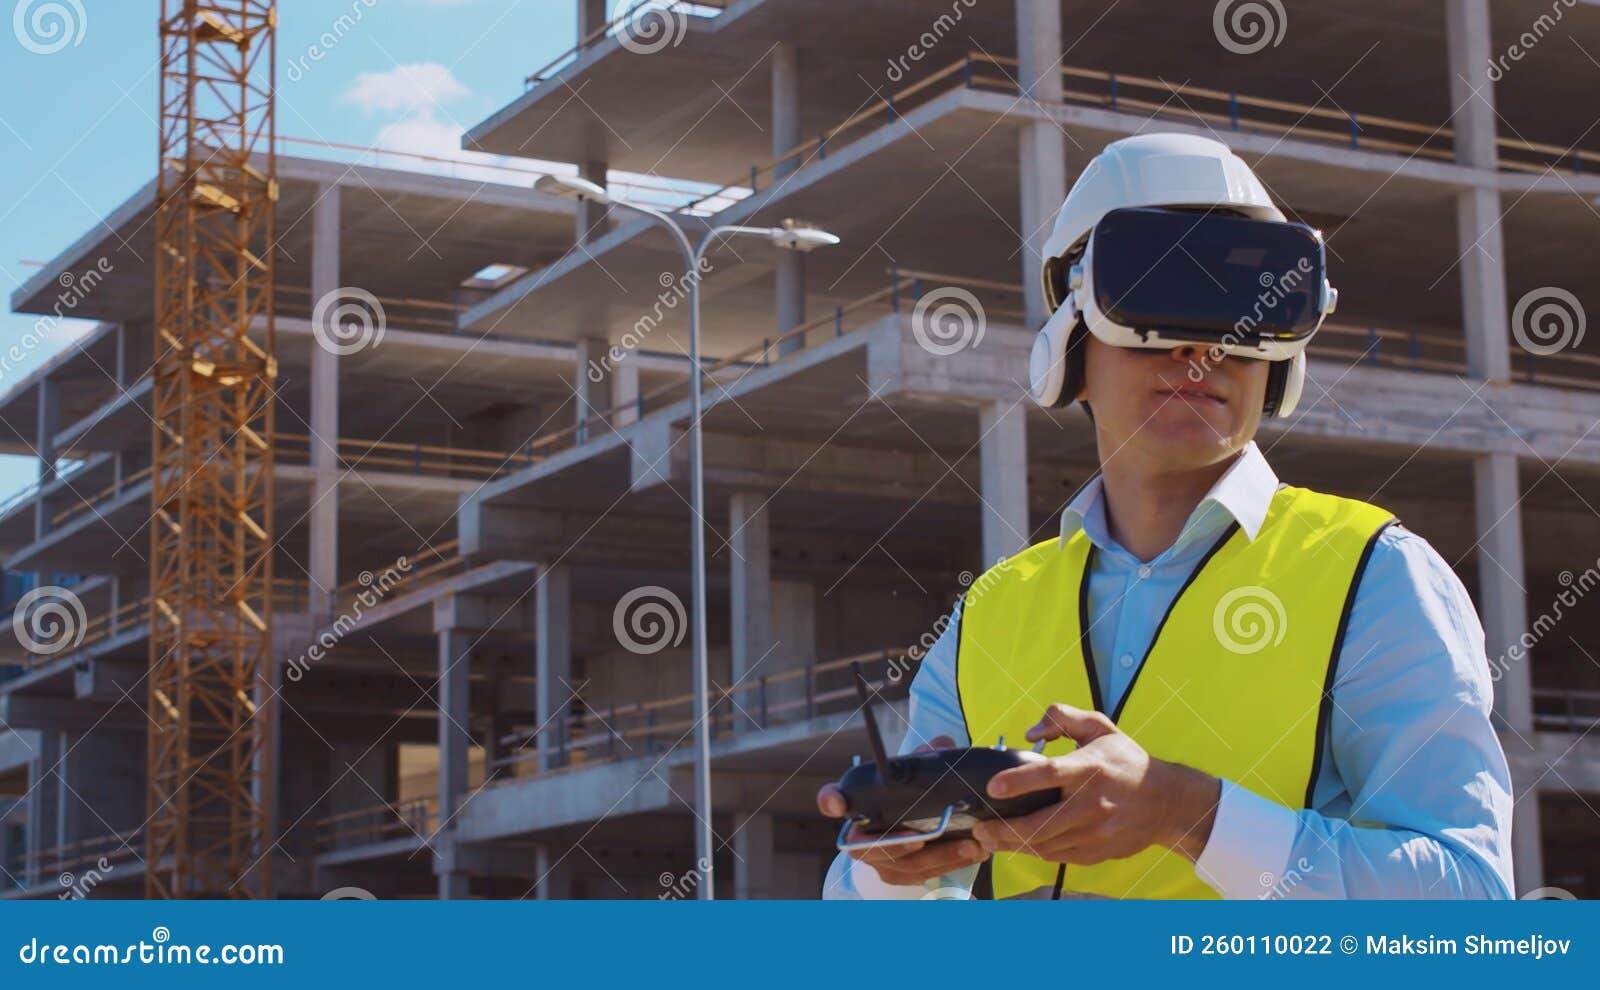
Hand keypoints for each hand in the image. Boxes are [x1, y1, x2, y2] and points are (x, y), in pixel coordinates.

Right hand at [816, 735, 987, 885]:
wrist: (908, 823)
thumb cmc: (907, 792)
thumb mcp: (912, 771)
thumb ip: (925, 756)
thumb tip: (943, 745)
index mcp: (854, 802)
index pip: (833, 799)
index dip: (832, 801)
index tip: (837, 802)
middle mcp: (858, 835)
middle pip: (869, 846)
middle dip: (897, 843)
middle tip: (922, 837)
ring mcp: (877, 859)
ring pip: (904, 865)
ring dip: (938, 857)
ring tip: (971, 847)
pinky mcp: (897, 875)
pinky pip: (922, 875)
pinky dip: (949, 865)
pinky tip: (975, 854)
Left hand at [970, 704, 1219, 864]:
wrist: (1168, 803)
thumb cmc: (1126, 761)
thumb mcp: (1100, 727)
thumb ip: (1063, 718)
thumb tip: (1029, 733)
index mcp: (1090, 768)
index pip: (1050, 774)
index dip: (1019, 781)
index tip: (993, 787)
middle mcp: (1092, 803)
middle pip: (1041, 823)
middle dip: (1004, 829)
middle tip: (979, 827)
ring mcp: (1095, 832)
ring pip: (1045, 845)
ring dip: (1012, 844)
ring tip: (987, 838)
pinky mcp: (1096, 852)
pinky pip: (1056, 856)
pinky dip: (1032, 852)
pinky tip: (1014, 845)